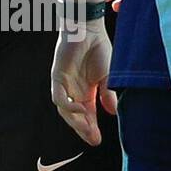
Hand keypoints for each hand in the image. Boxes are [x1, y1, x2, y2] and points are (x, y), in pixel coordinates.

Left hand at [51, 23, 117, 146]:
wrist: (88, 29)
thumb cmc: (99, 50)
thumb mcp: (108, 76)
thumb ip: (108, 93)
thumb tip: (113, 113)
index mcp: (86, 93)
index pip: (87, 116)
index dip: (91, 129)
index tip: (97, 141)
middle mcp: (74, 91)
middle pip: (75, 117)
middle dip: (83, 129)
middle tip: (93, 139)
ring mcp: (64, 85)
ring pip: (65, 110)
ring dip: (75, 121)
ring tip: (87, 128)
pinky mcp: (57, 76)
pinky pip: (58, 96)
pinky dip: (68, 106)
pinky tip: (80, 109)